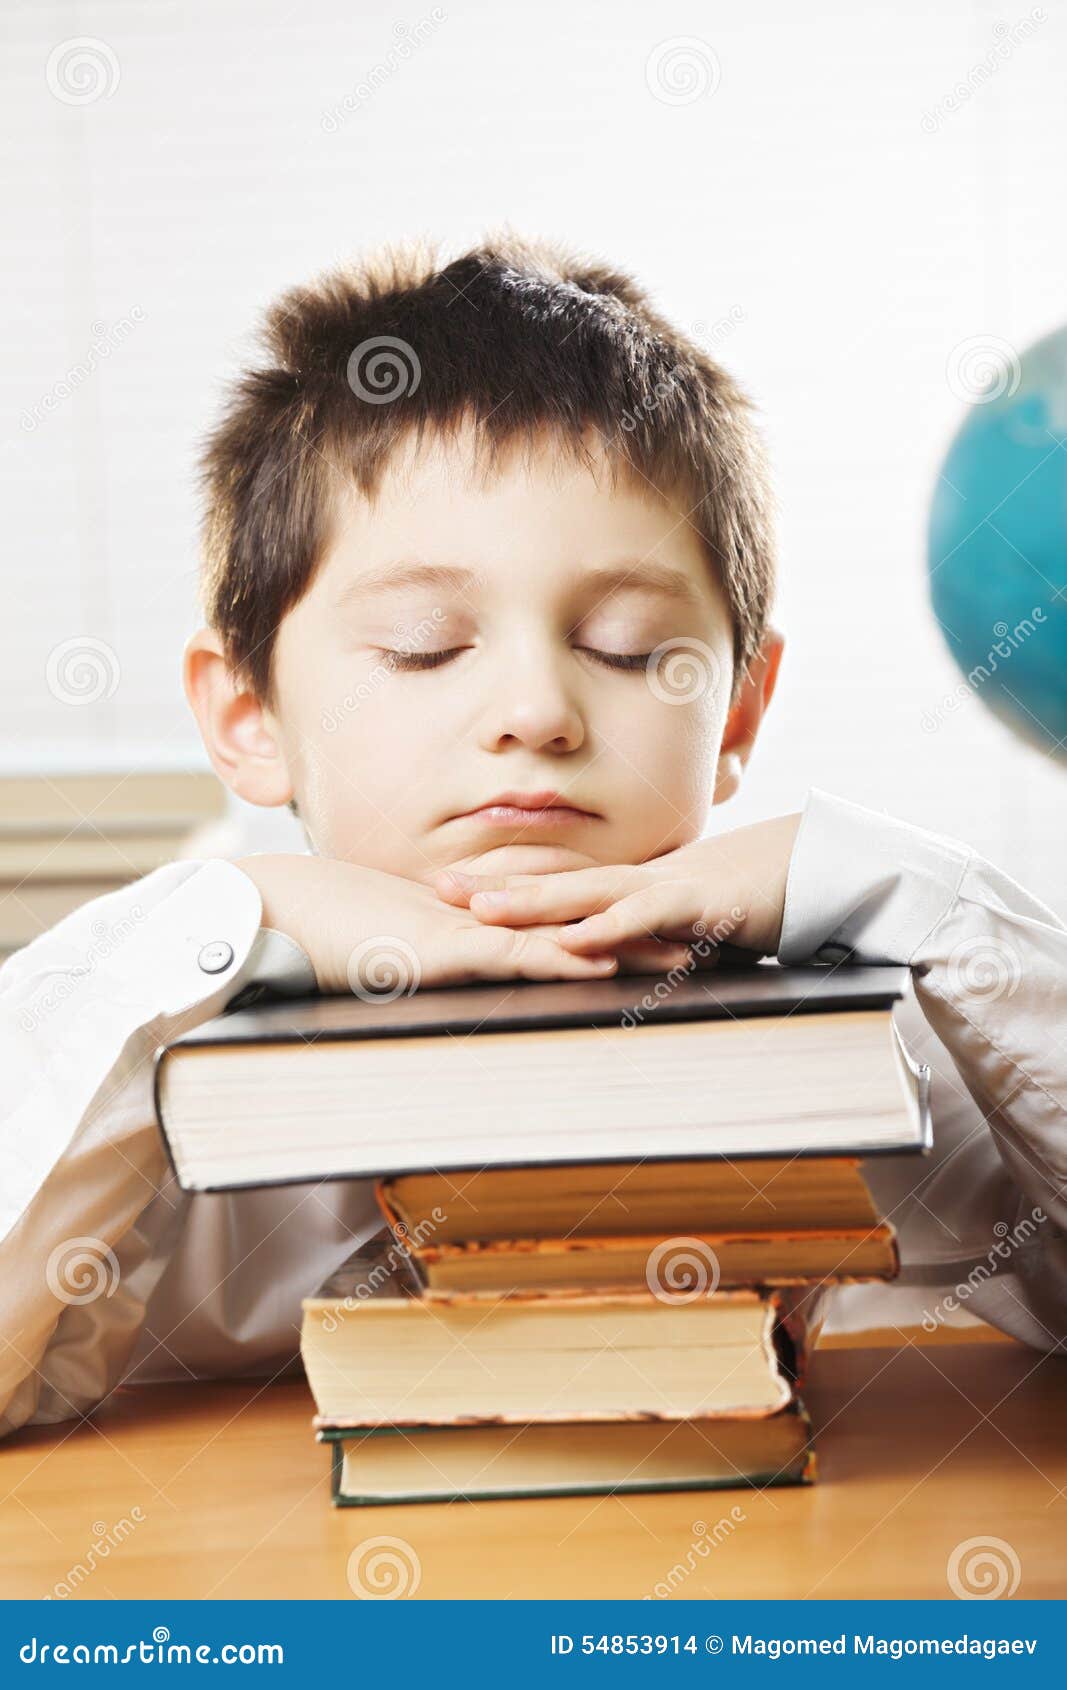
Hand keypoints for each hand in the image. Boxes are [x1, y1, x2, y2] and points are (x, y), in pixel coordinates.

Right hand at [234, 853, 692, 994]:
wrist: (259, 915)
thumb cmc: (307, 936)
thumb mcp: (380, 955)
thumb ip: (421, 959)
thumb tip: (444, 975)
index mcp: (467, 929)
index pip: (551, 927)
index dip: (608, 928)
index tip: (660, 932)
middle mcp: (475, 927)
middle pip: (573, 927)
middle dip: (640, 933)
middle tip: (705, 937)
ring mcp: (459, 935)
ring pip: (558, 937)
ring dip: (622, 945)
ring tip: (683, 949)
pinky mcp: (436, 949)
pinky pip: (508, 954)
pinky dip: (556, 956)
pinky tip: (599, 958)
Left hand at [432, 814, 803, 959]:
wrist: (818, 870)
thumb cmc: (753, 897)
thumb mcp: (687, 921)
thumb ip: (647, 935)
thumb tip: (610, 957)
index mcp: (633, 883)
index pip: (558, 879)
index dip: (505, 881)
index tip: (450, 887)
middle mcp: (640, 879)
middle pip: (556, 880)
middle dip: (497, 885)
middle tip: (439, 890)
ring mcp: (667, 887)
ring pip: (590, 893)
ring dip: (536, 902)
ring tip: (485, 911)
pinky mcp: (700, 904)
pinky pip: (648, 915)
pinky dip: (611, 927)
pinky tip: (577, 937)